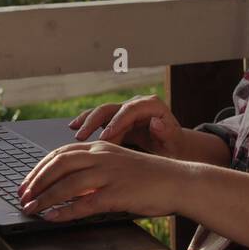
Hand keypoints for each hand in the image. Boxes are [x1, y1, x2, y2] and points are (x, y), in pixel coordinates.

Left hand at [17, 141, 185, 221]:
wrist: (179, 181)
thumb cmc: (150, 177)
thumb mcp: (119, 165)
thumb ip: (95, 169)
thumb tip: (69, 185)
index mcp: (102, 147)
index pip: (61, 153)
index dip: (40, 168)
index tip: (26, 182)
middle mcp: (103, 156)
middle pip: (59, 164)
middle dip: (36, 181)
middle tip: (22, 196)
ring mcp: (110, 174)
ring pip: (67, 184)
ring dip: (44, 198)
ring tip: (31, 209)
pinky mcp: (117, 193)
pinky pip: (84, 203)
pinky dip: (64, 212)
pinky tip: (52, 218)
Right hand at [68, 95, 187, 158]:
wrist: (173, 145)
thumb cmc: (174, 145)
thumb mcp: (175, 142)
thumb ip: (167, 132)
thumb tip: (157, 122)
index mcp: (152, 106)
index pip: (130, 110)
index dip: (116, 122)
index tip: (105, 137)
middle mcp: (136, 104)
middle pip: (112, 108)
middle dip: (95, 121)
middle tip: (82, 137)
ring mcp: (126, 110)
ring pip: (103, 112)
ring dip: (87, 121)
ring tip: (74, 131)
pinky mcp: (118, 119)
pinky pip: (100, 119)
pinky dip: (87, 123)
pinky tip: (73, 128)